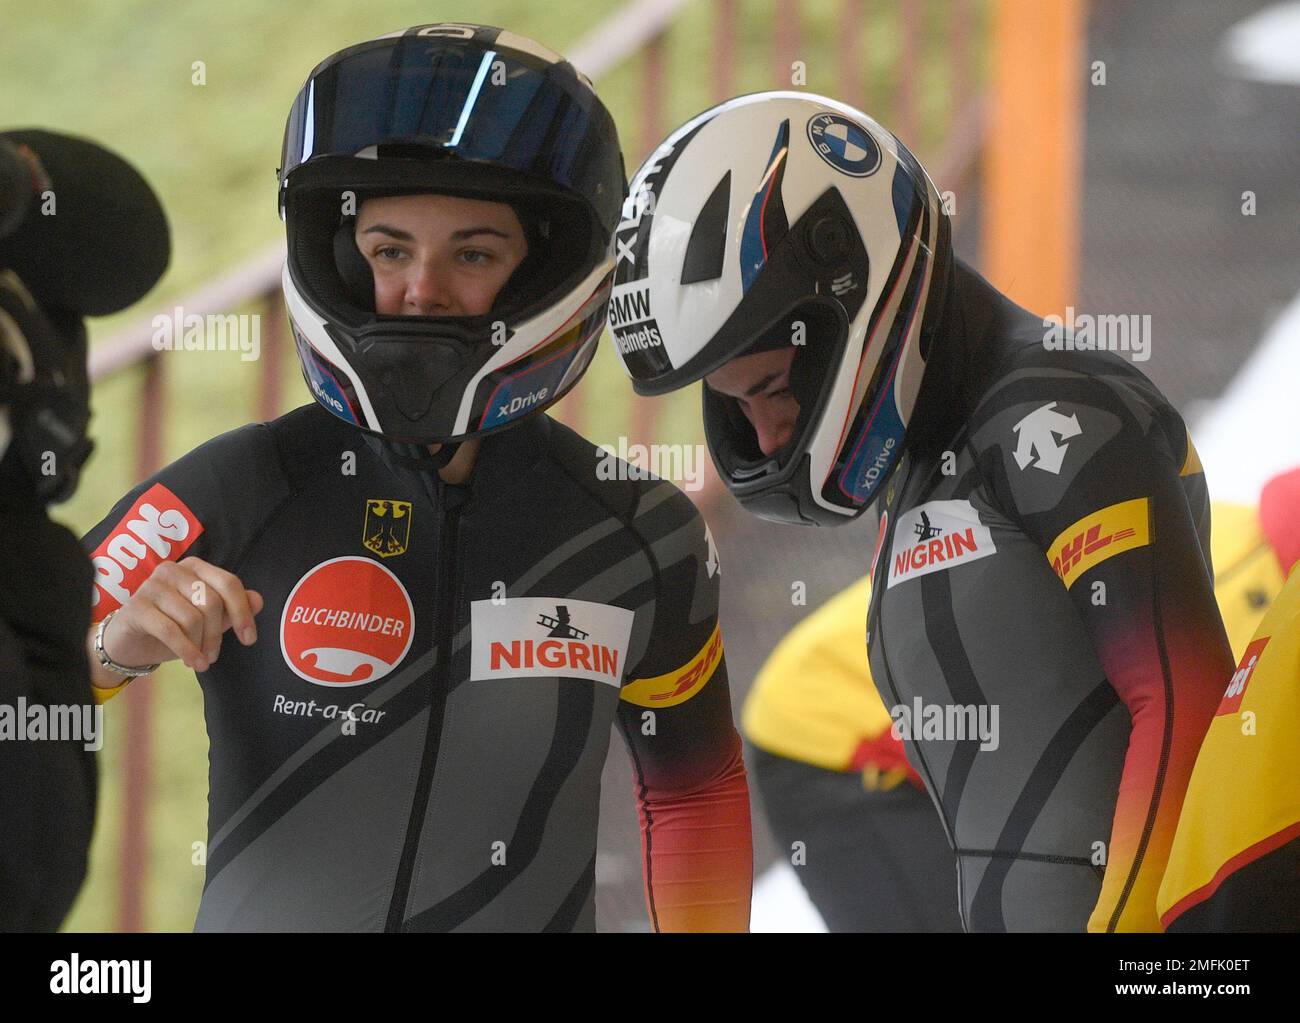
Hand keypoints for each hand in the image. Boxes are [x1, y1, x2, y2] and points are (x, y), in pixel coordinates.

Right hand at [101, 556, 262, 671]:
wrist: (129, 644)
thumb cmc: (172, 628)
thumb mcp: (206, 622)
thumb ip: (231, 609)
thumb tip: (258, 600)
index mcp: (194, 568)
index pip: (229, 583)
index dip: (243, 612)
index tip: (250, 638)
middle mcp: (173, 570)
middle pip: (211, 601)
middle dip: (218, 634)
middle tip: (214, 655)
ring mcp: (152, 586)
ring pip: (192, 617)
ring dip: (200, 645)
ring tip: (201, 659)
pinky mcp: (136, 606)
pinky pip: (170, 630)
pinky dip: (187, 650)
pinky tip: (194, 663)